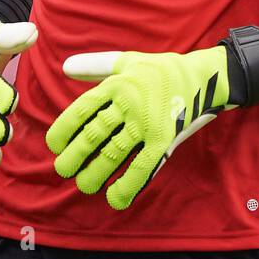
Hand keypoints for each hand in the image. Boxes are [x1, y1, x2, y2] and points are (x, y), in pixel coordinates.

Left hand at [46, 45, 233, 210]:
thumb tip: (65, 68)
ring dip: (95, 174)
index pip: (82, 109)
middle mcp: (130, 103)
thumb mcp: (128, 61)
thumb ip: (96, 65)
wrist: (204, 76)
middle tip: (63, 169)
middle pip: (94, 134)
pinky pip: (143, 167)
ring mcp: (147, 122)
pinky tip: (114, 198)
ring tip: (84, 185)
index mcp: (117, 84)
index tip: (54, 145)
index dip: (64, 129)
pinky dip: (127, 185)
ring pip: (114, 154)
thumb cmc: (161, 70)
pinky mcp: (165, 139)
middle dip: (74, 156)